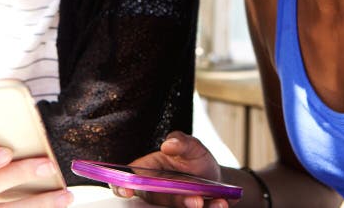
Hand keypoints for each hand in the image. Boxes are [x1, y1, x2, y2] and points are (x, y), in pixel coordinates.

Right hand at [113, 131, 232, 207]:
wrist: (216, 177)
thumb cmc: (195, 160)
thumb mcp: (192, 146)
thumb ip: (181, 141)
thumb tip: (168, 144)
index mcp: (150, 171)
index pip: (129, 179)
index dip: (122, 186)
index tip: (128, 190)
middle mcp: (158, 191)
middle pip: (155, 199)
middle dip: (173, 200)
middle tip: (194, 199)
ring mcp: (172, 203)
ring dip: (190, 206)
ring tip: (205, 201)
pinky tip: (221, 203)